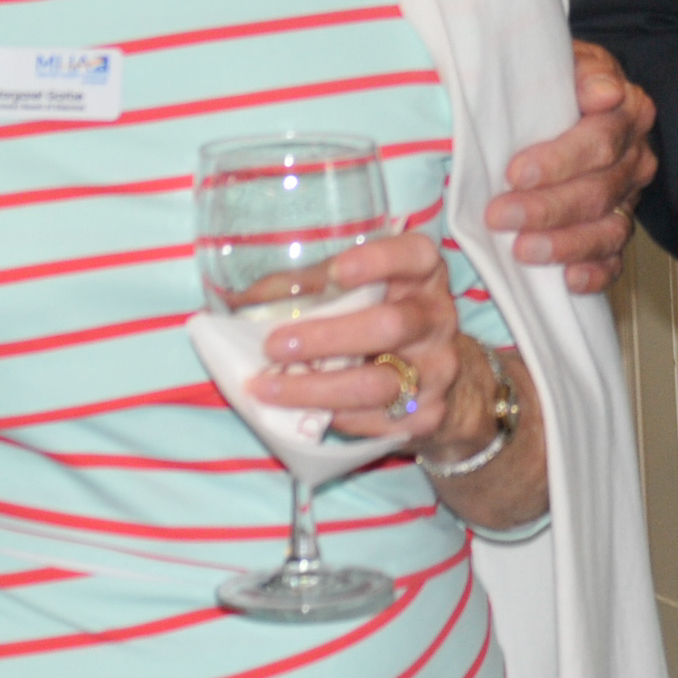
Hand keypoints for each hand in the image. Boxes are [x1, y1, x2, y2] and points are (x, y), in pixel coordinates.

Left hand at [250, 233, 491, 451]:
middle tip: (275, 345)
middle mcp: (437, 318)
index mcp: (423, 274)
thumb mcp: (363, 290)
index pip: (414, 256)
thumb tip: (240, 299)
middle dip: (327, 337)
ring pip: (377, 385)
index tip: (335, 272)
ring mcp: (436, 370)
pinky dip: (329, 416)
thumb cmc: (382, 316)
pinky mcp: (426, 414)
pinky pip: (373, 421)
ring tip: (267, 387)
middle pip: (390, 326)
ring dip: (315, 389)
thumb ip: (314, 286)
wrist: (436, 377)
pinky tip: (295, 411)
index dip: (378, 261)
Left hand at [485, 41, 656, 293]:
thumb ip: (583, 71)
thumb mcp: (566, 60)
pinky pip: (615, 258)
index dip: (558, 160)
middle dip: (547, 207)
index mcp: (628, 110)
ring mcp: (628, 197)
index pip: (599, 140)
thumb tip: (603, 93)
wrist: (571, 96)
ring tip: (524, 250)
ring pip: (608, 229)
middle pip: (599, 190)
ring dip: (564, 244)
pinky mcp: (617, 228)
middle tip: (501, 214)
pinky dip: (595, 273)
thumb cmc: (560, 80)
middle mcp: (634, 157)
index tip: (516, 171)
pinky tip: (568, 279)